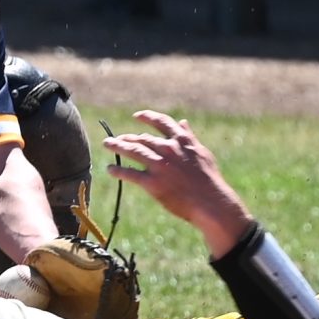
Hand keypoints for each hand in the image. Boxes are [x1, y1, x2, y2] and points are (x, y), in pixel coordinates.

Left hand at [100, 111, 248, 252]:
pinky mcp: (153, 183)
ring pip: (133, 151)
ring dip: (117, 146)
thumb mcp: (201, 152)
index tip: (136, 116)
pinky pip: (131, 174)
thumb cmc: (209, 179)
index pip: (160, 121)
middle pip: (141, 138)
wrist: (211, 202)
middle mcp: (168, 149)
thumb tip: (183, 122)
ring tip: (107, 144)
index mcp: (181, 140)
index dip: (147, 117)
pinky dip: (118, 171)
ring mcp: (159, 165)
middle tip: (115, 139)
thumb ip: (190, 137)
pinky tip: (110, 169)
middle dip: (126, 137)